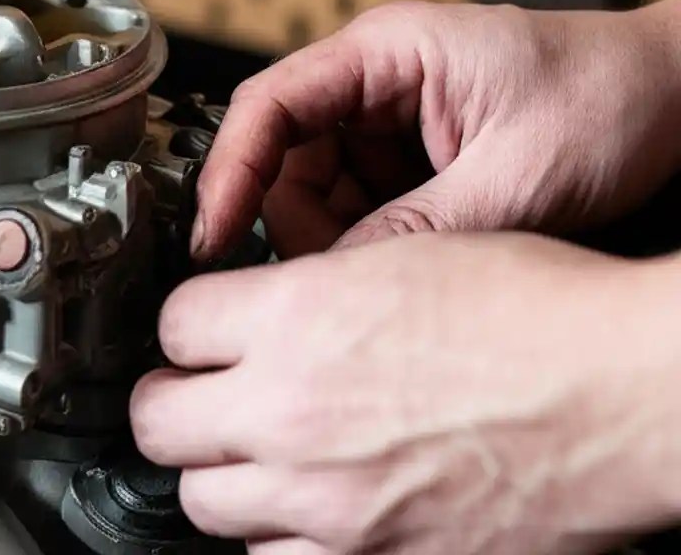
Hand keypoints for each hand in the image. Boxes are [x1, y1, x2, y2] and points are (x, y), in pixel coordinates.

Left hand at [131, 232, 680, 553]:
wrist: (629, 395)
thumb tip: (260, 316)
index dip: (189, 326)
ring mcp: (325, 498)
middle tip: (202, 395)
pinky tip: (313, 504)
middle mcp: (294, 411)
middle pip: (160, 419)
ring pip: (202, 500)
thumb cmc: (546, 318)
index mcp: (299, 318)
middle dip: (176, 402)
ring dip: (223, 471)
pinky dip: (278, 534)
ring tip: (262, 452)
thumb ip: (310, 295)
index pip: (173, 323)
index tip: (203, 333)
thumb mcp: (407, 260)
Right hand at [191, 0, 680, 259]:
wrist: (676, 99)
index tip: (212, 235)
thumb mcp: (516, 174)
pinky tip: (410, 265)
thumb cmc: (612, 97)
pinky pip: (356, 215)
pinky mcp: (406, 166)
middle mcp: (374, 86)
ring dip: (338, 244)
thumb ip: (418, 230)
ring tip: (399, 268)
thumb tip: (332, 286)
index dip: (229, 172)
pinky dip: (369, 249)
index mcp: (385, 53)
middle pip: (281, 164)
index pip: (268, 106)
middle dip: (299, 228)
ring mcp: (388, 127)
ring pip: (314, 199)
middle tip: (337, 279)